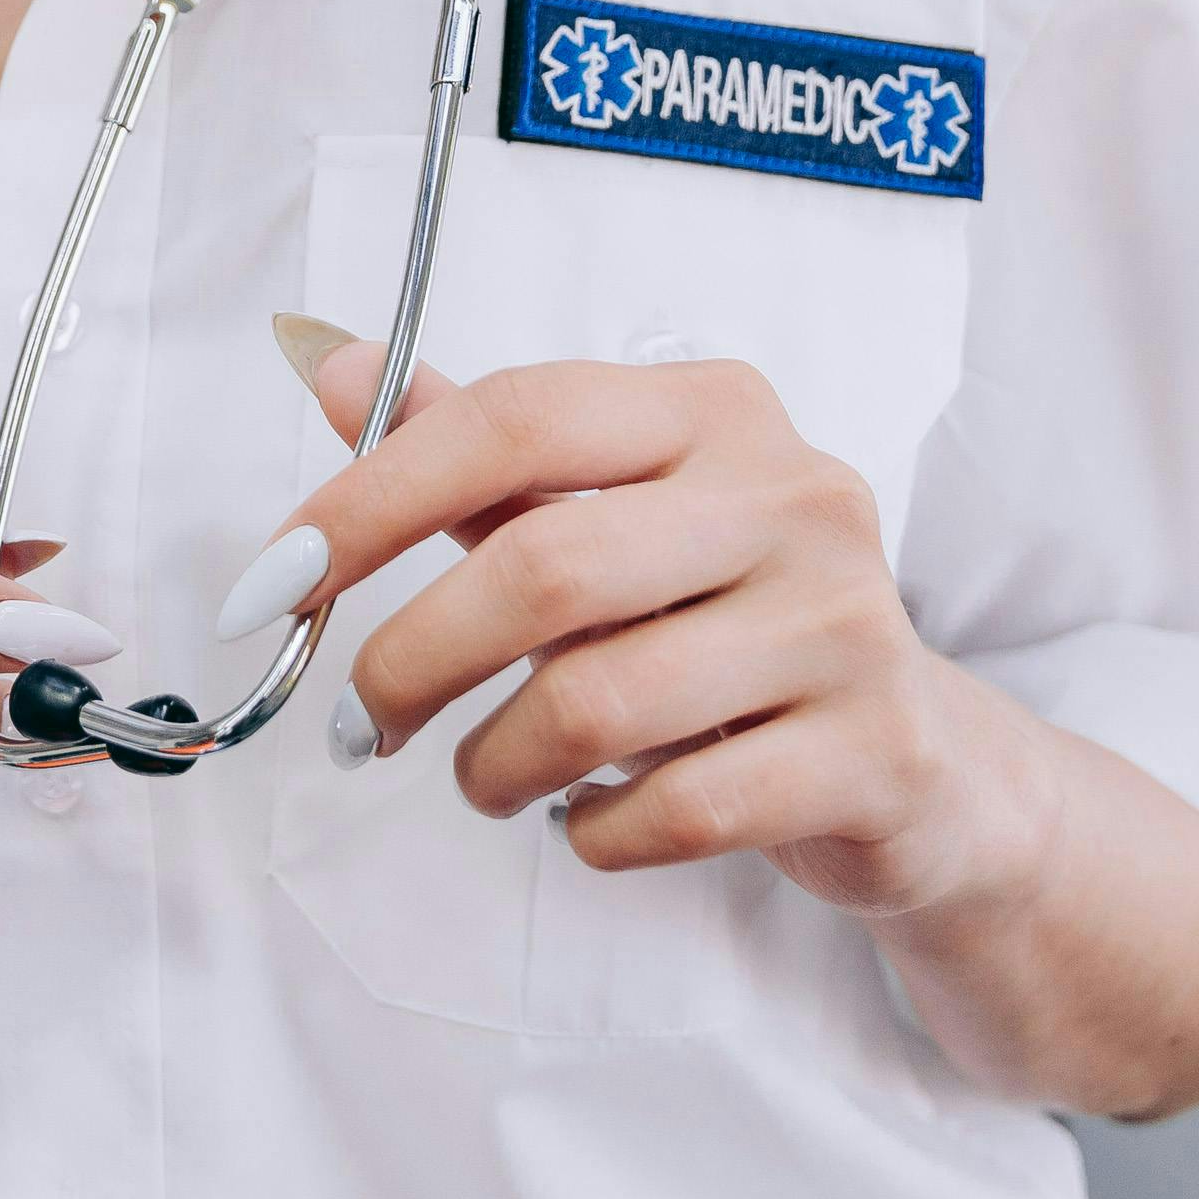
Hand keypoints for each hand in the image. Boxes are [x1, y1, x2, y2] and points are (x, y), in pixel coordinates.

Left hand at [252, 339, 1053, 924]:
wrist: (924, 769)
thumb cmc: (730, 625)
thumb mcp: (610, 519)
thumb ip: (476, 452)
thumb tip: (328, 366)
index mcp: (712, 409)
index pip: (515, 421)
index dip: (372, 498)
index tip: (275, 580)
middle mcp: (792, 493)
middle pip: (545, 569)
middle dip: (414, 659)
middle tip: (361, 722)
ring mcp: (845, 622)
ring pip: (599, 701)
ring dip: (496, 761)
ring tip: (483, 777)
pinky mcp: (875, 752)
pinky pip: (679, 807)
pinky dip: (593, 832)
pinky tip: (582, 822)